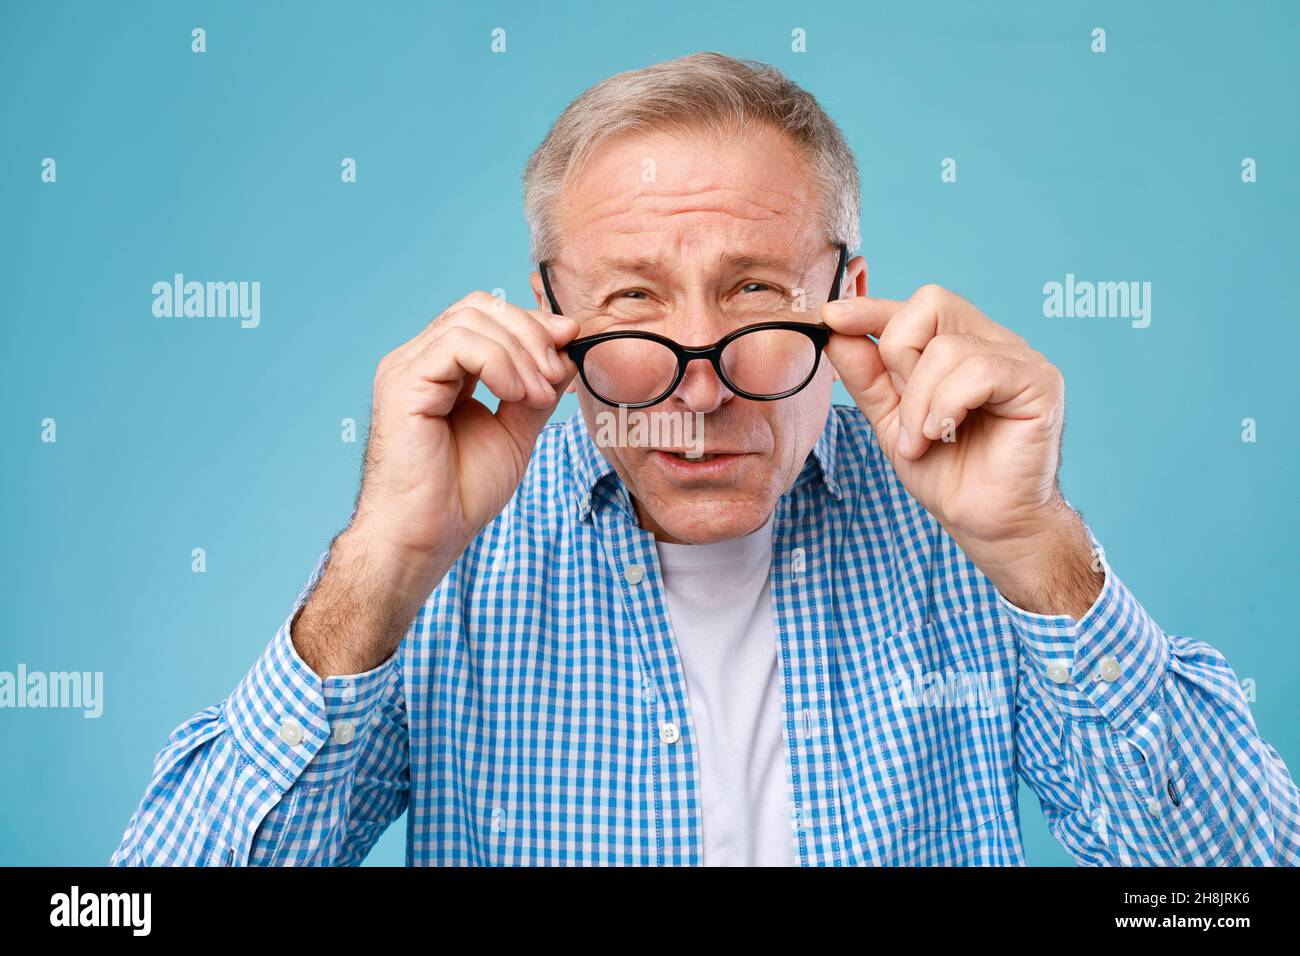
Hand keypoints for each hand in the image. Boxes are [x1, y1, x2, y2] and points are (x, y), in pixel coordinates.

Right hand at [352, 291, 578, 569]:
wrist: (428, 536)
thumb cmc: (461, 494)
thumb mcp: (514, 430)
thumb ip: (535, 390)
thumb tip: (565, 350)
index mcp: (442, 369)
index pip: (487, 316)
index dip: (532, 323)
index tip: (569, 344)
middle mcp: (420, 360)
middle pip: (480, 307)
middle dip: (530, 333)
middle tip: (556, 376)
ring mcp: (407, 369)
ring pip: (471, 319)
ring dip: (521, 352)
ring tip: (539, 395)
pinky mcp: (403, 383)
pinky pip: (457, 344)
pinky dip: (499, 363)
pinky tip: (516, 395)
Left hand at [822, 284, 1100, 615]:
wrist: (986, 523)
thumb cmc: (948, 474)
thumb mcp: (891, 420)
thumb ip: (867, 376)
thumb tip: (837, 331)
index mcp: (963, 345)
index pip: (918, 306)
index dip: (873, 307)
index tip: (832, 317)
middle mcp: (994, 343)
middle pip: (932, 305)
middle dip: (899, 357)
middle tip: (903, 414)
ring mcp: (1020, 360)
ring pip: (947, 348)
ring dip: (918, 402)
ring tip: (922, 441)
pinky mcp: (1040, 383)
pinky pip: (979, 371)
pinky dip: (946, 405)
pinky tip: (943, 434)